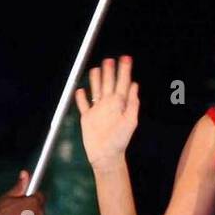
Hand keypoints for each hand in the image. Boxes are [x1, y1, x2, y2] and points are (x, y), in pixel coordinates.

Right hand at [75, 56, 138, 171]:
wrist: (106, 155)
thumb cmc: (120, 139)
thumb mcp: (130, 120)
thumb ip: (132, 103)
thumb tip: (134, 85)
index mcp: (120, 104)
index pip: (123, 83)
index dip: (124, 71)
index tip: (126, 58)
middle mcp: (108, 104)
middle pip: (108, 84)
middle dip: (109, 71)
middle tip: (110, 59)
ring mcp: (97, 110)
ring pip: (96, 90)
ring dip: (95, 80)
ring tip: (96, 68)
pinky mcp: (87, 118)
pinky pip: (83, 105)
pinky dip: (81, 98)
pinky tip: (80, 90)